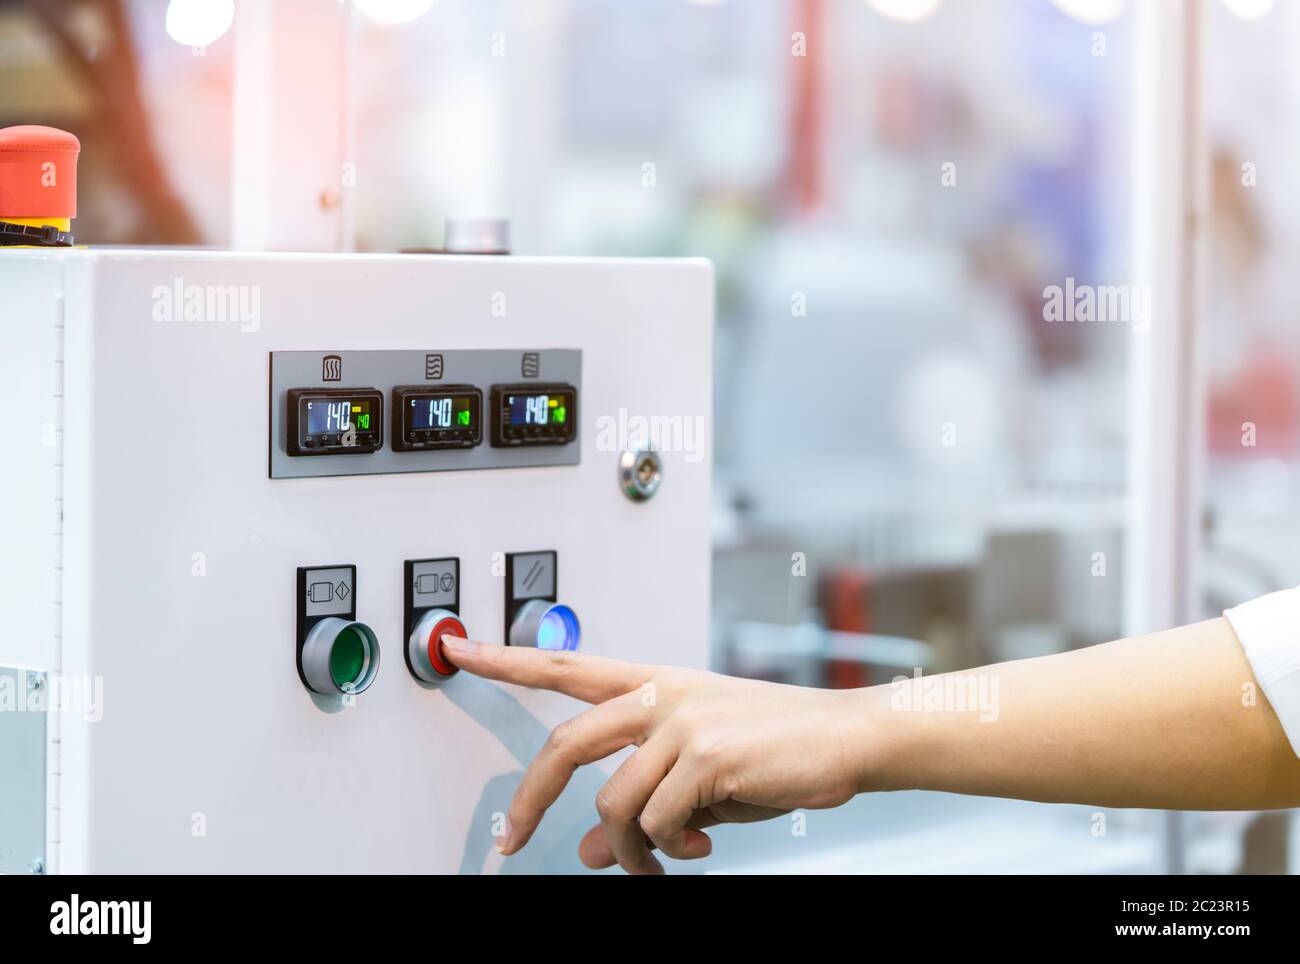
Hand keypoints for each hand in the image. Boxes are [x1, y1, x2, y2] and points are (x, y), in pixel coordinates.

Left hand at [441, 636, 875, 873]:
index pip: (566, 665)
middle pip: (565, 745)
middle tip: (509, 841)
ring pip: (612, 804)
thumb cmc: (773, 749)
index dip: (506, 659)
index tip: (456, 650)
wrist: (847, 737)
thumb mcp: (696, 779)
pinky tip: (700, 850)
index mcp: (653, 684)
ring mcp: (681, 721)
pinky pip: (658, 823)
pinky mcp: (705, 756)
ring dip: (631, 852)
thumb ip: (639, 804)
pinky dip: (669, 853)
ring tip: (661, 865)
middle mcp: (659, 693)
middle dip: (529, 799)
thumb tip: (589, 851)